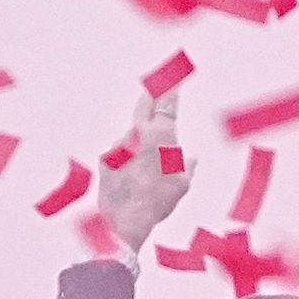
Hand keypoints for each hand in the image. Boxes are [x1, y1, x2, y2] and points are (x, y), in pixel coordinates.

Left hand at [94, 89, 192, 254]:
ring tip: (144, 170)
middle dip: (151, 92)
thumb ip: (187, 167)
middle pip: (144, 103)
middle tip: (155, 84)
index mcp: (162, 136)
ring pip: (132, 135)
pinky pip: (119, 153)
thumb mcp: (181, 185)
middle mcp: (139, 134)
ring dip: (138, 143)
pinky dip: (125, 160)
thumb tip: (191, 160)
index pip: (167, 103)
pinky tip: (129, 178)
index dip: (171, 89)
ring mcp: (120, 144)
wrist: (126, 219)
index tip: (174, 79)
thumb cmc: (158, 202)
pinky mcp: (106, 157)